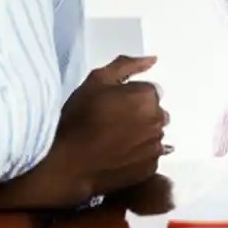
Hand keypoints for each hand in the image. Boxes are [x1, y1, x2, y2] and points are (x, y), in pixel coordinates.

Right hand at [8, 56, 167, 208]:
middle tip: (112, 124)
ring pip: (153, 134)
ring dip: (140, 135)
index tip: (111, 106)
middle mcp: (159, 121)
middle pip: (154, 113)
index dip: (129, 97)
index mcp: (148, 97)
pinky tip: (119, 157)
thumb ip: (126, 66)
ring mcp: (156, 147)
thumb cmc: (79, 118)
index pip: (148, 92)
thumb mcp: (96, 81)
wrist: (68, 164)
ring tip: (113, 142)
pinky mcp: (151, 168)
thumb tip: (153, 59)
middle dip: (139, 115)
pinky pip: (150, 156)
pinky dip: (139, 155)